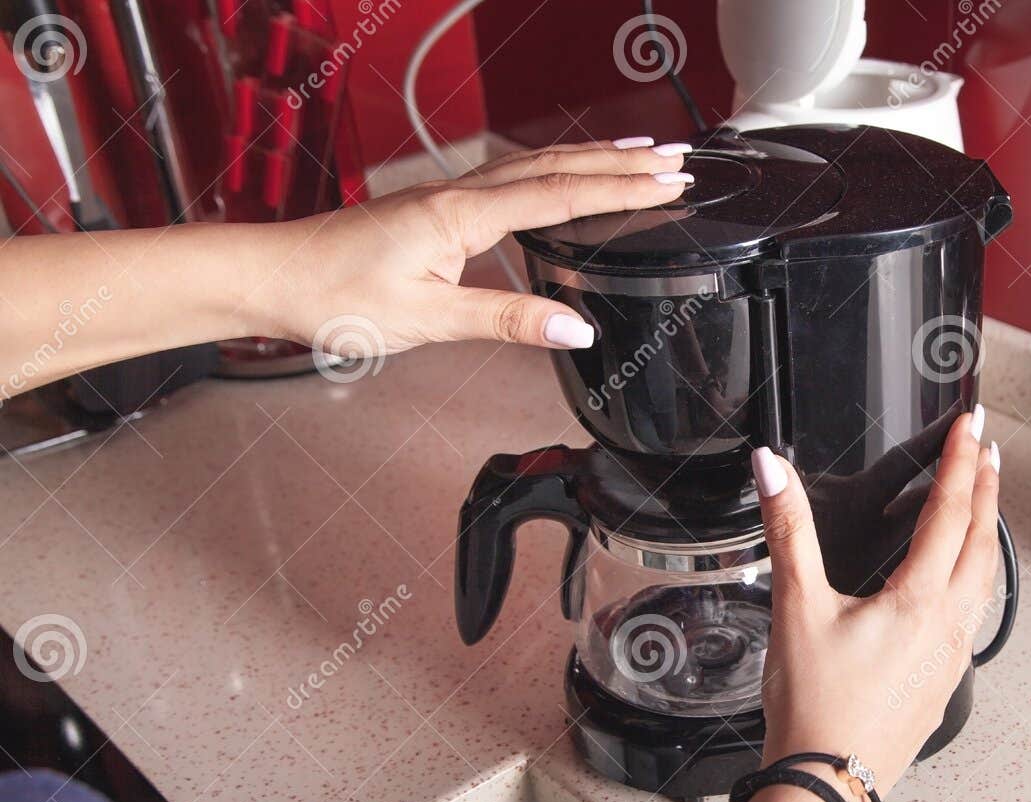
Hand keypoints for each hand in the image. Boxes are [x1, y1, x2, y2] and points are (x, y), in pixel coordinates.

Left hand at [266, 138, 694, 354]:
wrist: (272, 277)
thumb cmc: (334, 294)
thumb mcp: (427, 319)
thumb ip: (506, 320)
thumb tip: (573, 329)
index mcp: (462, 215)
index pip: (560, 196)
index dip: (621, 190)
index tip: (670, 183)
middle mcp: (457, 195)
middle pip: (554, 166)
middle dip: (619, 163)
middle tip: (674, 159)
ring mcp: (446, 198)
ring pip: (533, 167)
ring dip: (589, 161)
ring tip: (636, 159)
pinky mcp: (434, 210)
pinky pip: (508, 181)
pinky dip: (550, 175)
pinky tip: (561, 182)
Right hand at [751, 411, 1001, 795]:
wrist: (828, 785)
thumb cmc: (815, 709)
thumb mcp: (796, 609)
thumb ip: (789, 531)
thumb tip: (773, 470)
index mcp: (919, 599)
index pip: (951, 511)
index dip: (961, 461)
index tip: (971, 426)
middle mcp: (949, 626)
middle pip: (982, 542)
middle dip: (986, 490)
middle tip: (988, 453)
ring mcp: (952, 658)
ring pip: (984, 581)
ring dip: (984, 536)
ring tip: (981, 509)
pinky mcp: (944, 684)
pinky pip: (972, 616)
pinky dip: (973, 580)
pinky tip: (957, 588)